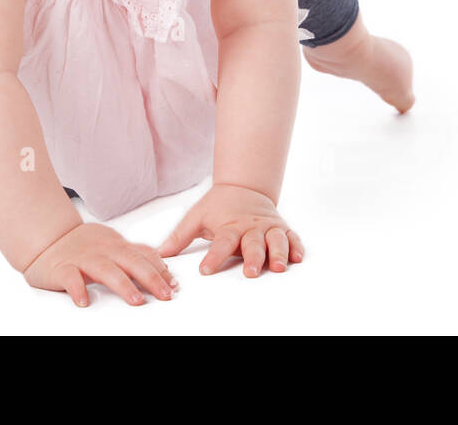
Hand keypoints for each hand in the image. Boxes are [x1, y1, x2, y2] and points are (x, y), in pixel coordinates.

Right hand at [22, 222, 178, 307]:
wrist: (47, 239)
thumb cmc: (82, 245)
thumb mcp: (112, 245)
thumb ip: (135, 254)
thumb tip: (163, 264)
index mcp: (116, 245)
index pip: (143, 255)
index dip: (160, 269)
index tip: (174, 284)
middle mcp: (103, 250)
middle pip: (131, 262)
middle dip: (151, 278)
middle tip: (165, 294)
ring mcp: (83, 258)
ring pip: (106, 270)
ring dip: (123, 285)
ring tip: (136, 300)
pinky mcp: (62, 268)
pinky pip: (70, 279)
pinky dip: (77, 289)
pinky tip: (84, 301)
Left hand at [156, 184, 304, 276]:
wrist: (243, 186)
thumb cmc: (219, 205)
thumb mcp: (196, 216)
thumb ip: (179, 236)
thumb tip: (159, 253)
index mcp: (229, 225)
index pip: (221, 242)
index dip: (214, 257)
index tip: (206, 270)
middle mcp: (250, 227)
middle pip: (253, 243)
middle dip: (253, 258)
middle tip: (250, 272)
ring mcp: (267, 227)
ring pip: (276, 240)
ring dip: (278, 253)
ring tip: (278, 267)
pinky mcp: (281, 227)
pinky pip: (291, 237)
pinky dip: (296, 246)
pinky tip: (297, 257)